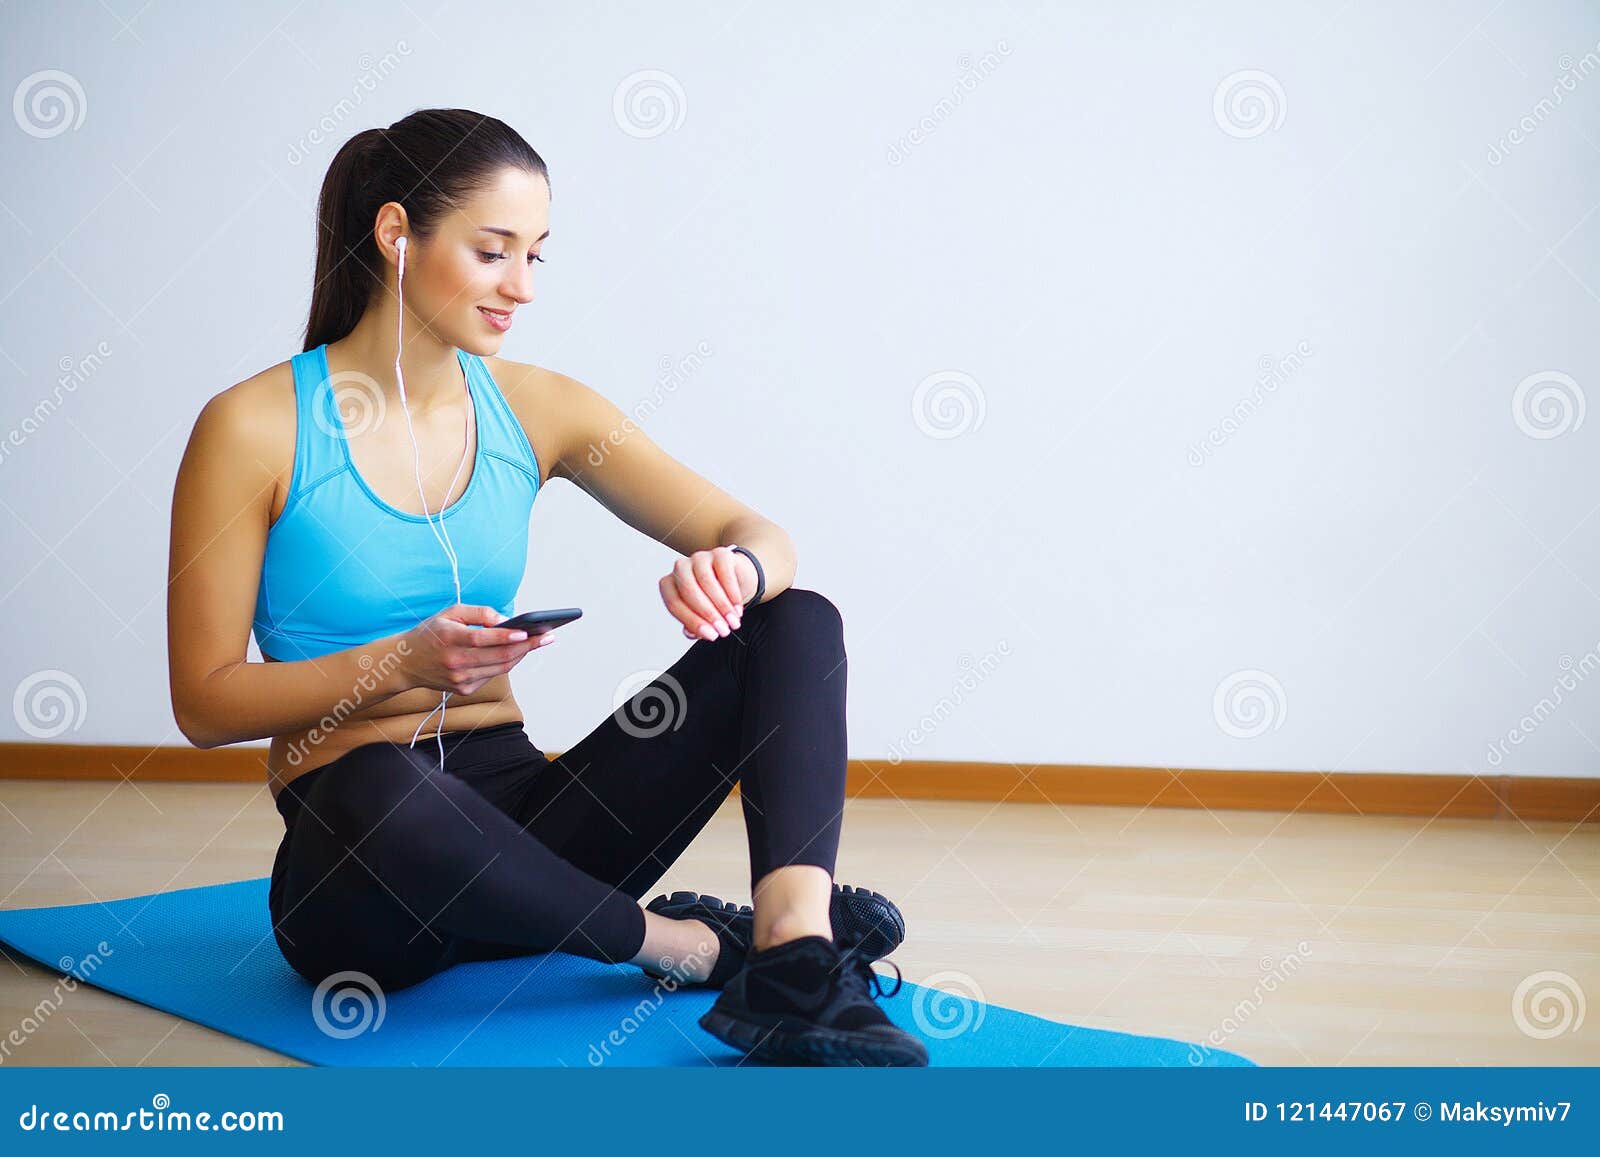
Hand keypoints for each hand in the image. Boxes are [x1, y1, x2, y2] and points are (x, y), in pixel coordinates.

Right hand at [397, 604, 552, 694]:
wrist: (406, 663)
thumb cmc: (431, 633)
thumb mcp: (450, 613)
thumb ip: (479, 613)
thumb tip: (506, 620)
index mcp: (450, 639)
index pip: (483, 639)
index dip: (507, 636)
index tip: (528, 630)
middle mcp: (455, 662)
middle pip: (499, 657)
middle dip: (527, 646)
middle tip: (547, 636)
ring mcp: (460, 679)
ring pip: (500, 668)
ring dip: (522, 655)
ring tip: (538, 642)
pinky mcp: (464, 689)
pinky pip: (492, 675)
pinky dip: (506, 663)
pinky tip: (517, 652)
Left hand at [660, 546, 750, 640]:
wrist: (735, 579)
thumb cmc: (712, 599)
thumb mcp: (701, 615)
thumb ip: (693, 625)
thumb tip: (691, 633)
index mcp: (669, 584)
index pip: (674, 603)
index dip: (692, 621)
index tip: (710, 635)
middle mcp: (681, 567)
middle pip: (689, 591)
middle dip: (708, 614)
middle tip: (723, 630)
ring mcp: (700, 558)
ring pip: (707, 582)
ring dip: (722, 606)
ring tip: (733, 622)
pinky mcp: (720, 553)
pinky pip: (725, 573)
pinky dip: (733, 594)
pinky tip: (738, 608)